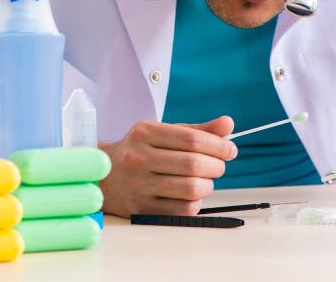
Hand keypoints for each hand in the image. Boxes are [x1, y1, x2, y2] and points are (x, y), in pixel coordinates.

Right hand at [98, 116, 236, 217]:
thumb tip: (228, 125)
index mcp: (145, 133)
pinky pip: (182, 210)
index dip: (218, 145)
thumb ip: (198, 130)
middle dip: (216, 166)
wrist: (104, 176)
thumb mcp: (164, 133)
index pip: (192, 139)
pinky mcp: (141, 209)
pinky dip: (196, 203)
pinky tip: (193, 195)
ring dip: (208, 185)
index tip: (230, 150)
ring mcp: (138, 185)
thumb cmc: (141, 152)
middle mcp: (138, 157)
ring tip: (206, 180)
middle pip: (193, 164)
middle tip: (219, 166)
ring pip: (190, 188)